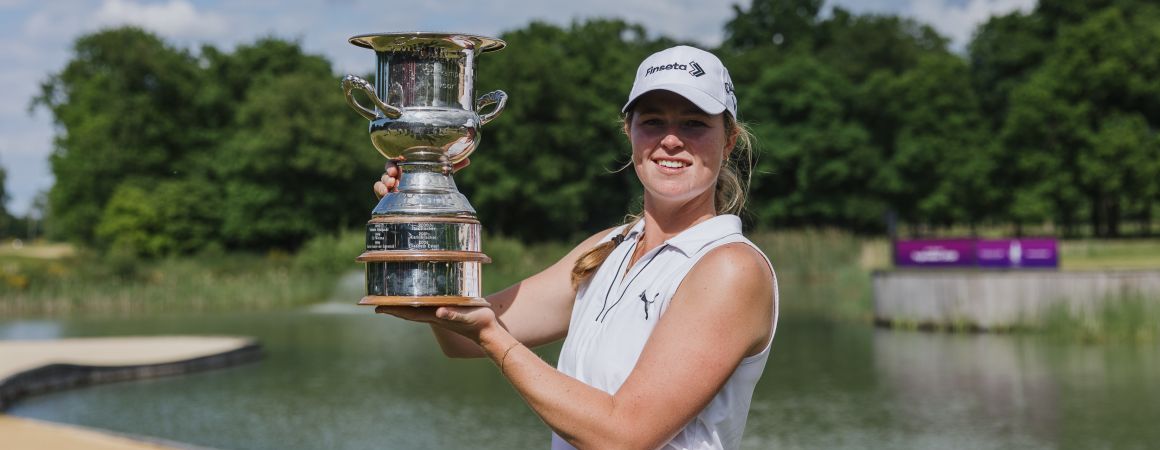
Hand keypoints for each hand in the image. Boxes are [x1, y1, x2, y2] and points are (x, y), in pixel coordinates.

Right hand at [373, 158, 471, 198]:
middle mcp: (399, 177)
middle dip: (387, 172)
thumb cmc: (432, 186)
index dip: (394, 163)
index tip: (397, 167)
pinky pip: (378, 192)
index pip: (397, 161)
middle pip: (387, 170)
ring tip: (390, 186)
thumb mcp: (441, 176)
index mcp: (408, 168)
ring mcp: (392, 188)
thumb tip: (468, 159)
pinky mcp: (389, 199)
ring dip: (383, 182)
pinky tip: (384, 193)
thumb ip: (451, 167)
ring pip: (382, 181)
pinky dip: (379, 190)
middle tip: (392, 177)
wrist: (429, 205)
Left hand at [376, 304, 495, 343]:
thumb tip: (439, 312)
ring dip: (403, 301)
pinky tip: (417, 293)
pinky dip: (418, 298)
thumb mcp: (466, 317)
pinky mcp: (446, 308)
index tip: (376, 306)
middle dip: (392, 305)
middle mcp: (433, 314)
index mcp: (434, 316)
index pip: (408, 313)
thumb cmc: (477, 323)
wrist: (487, 331)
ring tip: (391, 295)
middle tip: (376, 299)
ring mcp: (439, 312)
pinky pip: (427, 302)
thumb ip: (453, 315)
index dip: (392, 309)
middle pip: (408, 309)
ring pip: (415, 306)